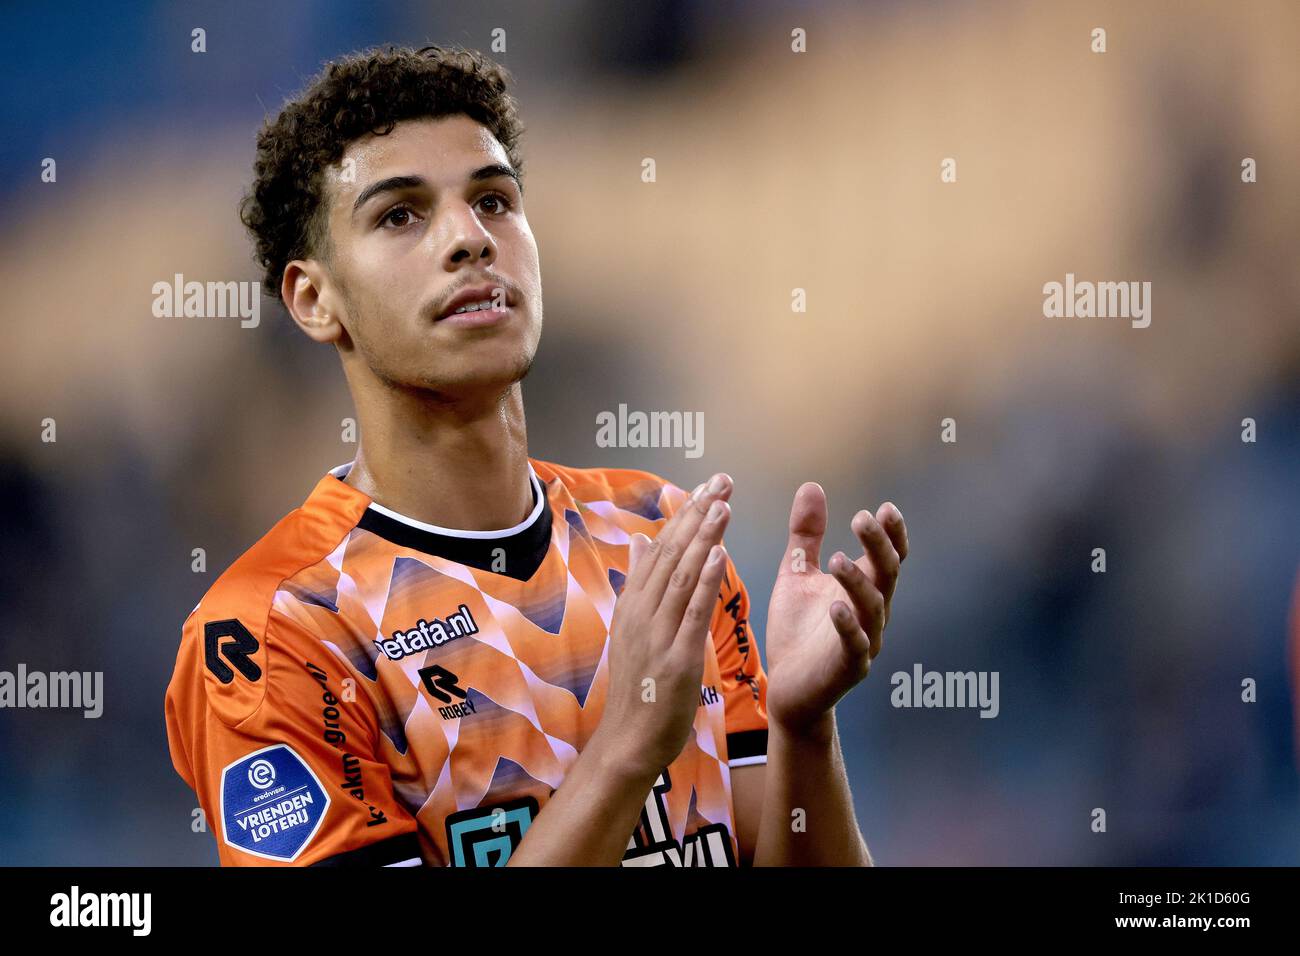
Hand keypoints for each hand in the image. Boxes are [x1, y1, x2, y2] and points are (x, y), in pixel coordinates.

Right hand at [594, 473, 734, 775]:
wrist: (629, 741)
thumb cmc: (638, 688)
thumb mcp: (632, 629)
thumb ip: (641, 584)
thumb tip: (641, 539)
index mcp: (633, 604)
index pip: (660, 547)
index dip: (684, 514)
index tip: (705, 486)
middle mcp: (641, 612)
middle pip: (670, 553)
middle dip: (698, 514)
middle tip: (721, 481)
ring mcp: (656, 634)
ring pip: (681, 576)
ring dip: (702, 537)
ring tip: (722, 504)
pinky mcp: (676, 657)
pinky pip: (691, 612)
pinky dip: (705, 580)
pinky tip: (719, 554)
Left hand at [764, 482, 908, 735]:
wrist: (787, 688)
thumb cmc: (797, 630)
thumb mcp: (797, 574)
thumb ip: (805, 535)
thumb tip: (812, 486)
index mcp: (862, 589)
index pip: (887, 556)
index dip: (891, 534)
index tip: (885, 508)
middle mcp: (871, 612)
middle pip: (886, 574)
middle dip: (878, 545)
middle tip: (863, 518)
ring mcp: (863, 641)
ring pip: (872, 607)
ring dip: (857, 581)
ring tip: (837, 558)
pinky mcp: (848, 667)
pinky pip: (854, 645)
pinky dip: (848, 625)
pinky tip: (836, 607)